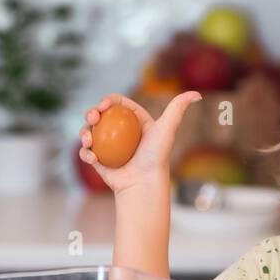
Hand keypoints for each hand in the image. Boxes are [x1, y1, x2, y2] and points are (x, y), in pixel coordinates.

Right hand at [79, 91, 202, 195]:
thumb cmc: (156, 157)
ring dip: (83, 132)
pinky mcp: (101, 161)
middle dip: (91, 113)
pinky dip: (85, 152)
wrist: (144, 185)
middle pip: (101, 116)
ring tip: (87, 140)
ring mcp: (109, 148)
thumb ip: (178, 107)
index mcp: (136, 123)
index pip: (118, 105)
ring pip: (90, 133)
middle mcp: (122, 134)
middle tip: (92, 118)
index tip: (104, 105)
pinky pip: (88, 152)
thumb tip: (196, 94)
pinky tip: (90, 156)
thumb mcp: (168, 128)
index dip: (108, 100)